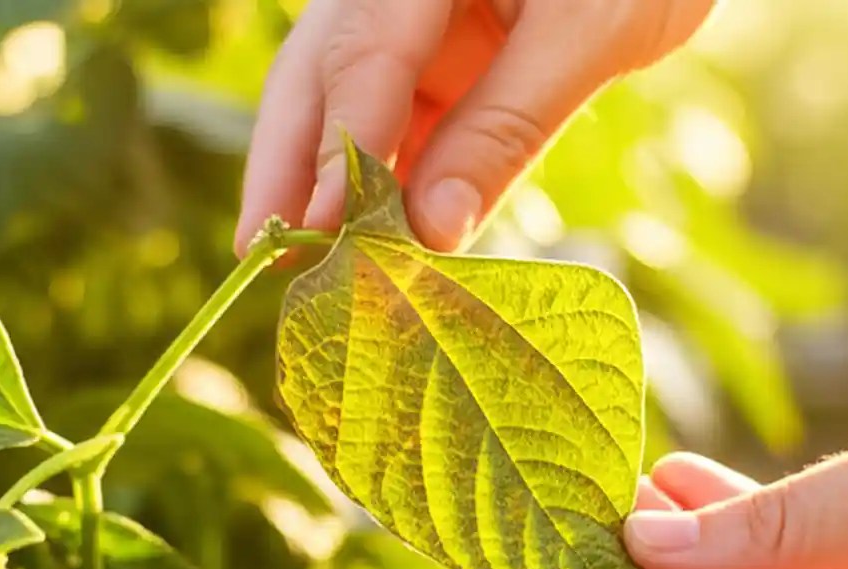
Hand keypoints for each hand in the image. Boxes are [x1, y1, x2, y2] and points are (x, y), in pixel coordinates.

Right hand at [235, 0, 714, 254]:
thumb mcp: (588, 36)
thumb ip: (506, 130)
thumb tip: (431, 232)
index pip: (361, 57)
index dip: (338, 152)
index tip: (318, 234)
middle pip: (317, 75)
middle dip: (286, 168)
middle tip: (258, 256)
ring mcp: (411, 16)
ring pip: (344, 102)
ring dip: (328, 183)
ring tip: (310, 264)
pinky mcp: (438, 50)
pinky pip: (395, 117)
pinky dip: (384, 179)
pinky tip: (376, 237)